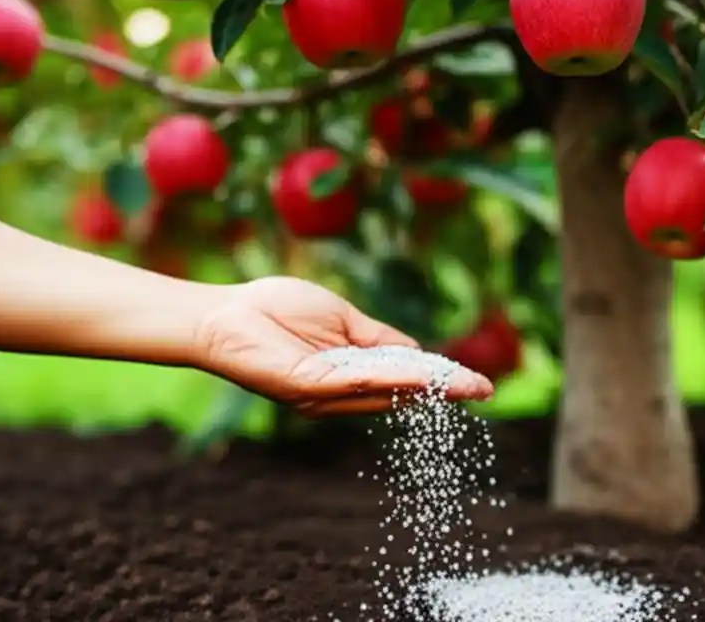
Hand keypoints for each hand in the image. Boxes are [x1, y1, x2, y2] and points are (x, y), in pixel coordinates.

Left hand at [192, 276, 493, 416]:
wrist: (222, 315)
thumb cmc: (274, 310)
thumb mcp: (340, 320)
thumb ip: (376, 340)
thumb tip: (417, 355)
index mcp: (347, 374)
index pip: (401, 379)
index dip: (438, 381)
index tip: (476, 384)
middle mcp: (338, 393)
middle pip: (399, 393)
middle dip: (441, 391)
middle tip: (482, 391)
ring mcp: (322, 394)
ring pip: (382, 391)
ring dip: (424, 387)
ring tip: (460, 385)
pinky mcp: (304, 388)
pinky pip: (352, 383)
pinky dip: (387, 379)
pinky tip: (417, 375)